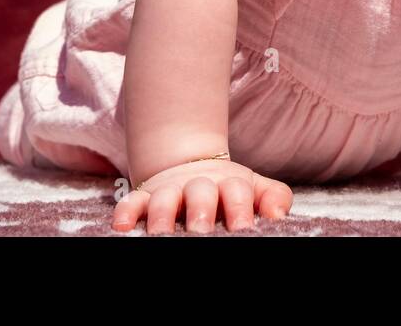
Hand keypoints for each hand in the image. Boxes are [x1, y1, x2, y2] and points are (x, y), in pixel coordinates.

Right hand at [111, 158, 293, 233]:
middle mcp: (198, 185)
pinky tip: (121, 228)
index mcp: (229, 184)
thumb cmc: (228, 190)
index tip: (243, 229)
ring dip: (162, 215)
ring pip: (163, 199)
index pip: (237, 192)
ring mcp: (170, 190)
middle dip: (200, 212)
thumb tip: (278, 215)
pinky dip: (125, 212)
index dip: (240, 209)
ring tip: (161, 234)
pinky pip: (132, 201)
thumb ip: (272, 197)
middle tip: (202, 232)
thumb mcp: (254, 189)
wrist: (192, 165)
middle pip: (200, 193)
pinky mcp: (145, 196)